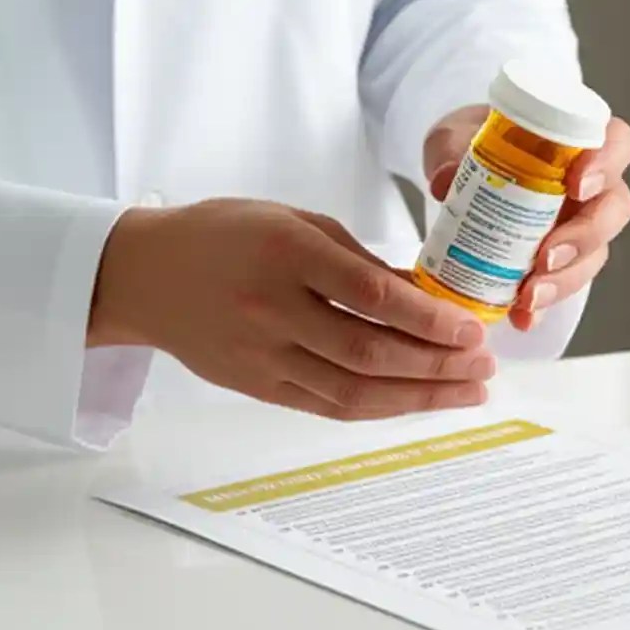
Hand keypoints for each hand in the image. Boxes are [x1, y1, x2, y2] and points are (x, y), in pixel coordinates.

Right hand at [88, 199, 495, 419]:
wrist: (146, 275)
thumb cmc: (224, 236)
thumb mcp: (294, 222)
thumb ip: (358, 261)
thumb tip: (422, 295)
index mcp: (286, 254)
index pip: (371, 296)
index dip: (428, 319)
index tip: (471, 329)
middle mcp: (273, 310)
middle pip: (369, 352)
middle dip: (436, 365)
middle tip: (483, 367)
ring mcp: (262, 356)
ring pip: (352, 391)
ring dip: (417, 396)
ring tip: (465, 393)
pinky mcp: (257, 386)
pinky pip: (327, 406)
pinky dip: (377, 407)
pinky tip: (415, 402)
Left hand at [425, 106, 629, 329]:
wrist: (459, 171)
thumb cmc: (470, 143)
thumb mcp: (452, 138)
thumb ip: (451, 151)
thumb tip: (446, 181)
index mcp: (577, 142)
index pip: (617, 143)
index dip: (607, 163)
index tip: (576, 184)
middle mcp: (590, 185)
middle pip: (613, 210)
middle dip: (586, 237)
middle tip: (548, 254)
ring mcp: (579, 226)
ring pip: (594, 255)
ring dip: (565, 279)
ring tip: (529, 295)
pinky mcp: (559, 261)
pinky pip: (561, 285)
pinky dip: (542, 307)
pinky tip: (520, 318)